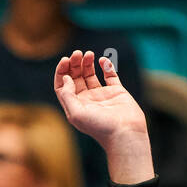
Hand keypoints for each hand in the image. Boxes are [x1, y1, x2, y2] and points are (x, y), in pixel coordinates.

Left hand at [53, 51, 152, 183]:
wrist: (124, 133)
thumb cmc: (99, 127)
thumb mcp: (76, 113)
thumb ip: (67, 95)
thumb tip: (66, 78)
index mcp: (75, 105)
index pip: (63, 85)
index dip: (62, 71)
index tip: (66, 60)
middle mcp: (87, 100)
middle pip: (76, 77)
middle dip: (74, 64)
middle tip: (78, 53)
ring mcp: (101, 95)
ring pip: (90, 74)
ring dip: (87, 62)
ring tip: (88, 54)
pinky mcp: (116, 92)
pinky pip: (110, 75)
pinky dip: (106, 65)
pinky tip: (103, 61)